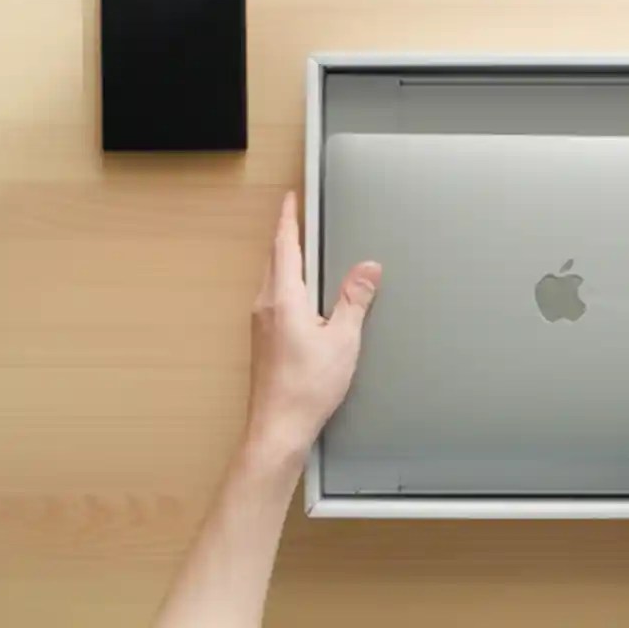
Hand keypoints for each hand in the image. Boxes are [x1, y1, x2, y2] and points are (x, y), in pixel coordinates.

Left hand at [246, 192, 380, 463]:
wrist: (278, 428)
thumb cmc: (307, 388)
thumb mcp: (343, 339)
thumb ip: (355, 300)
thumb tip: (368, 268)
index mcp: (283, 299)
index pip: (284, 246)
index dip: (288, 220)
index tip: (291, 200)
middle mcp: (265, 306)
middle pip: (274, 259)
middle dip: (286, 236)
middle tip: (298, 217)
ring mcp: (260, 324)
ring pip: (272, 279)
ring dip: (285, 260)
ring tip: (301, 249)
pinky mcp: (263, 341)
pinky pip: (273, 299)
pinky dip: (285, 283)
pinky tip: (300, 294)